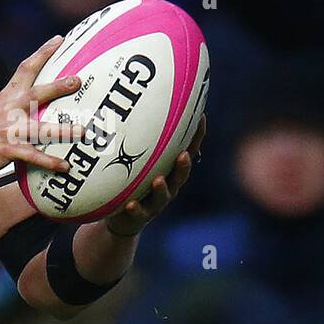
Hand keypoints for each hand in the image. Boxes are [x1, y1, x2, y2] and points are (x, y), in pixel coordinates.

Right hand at [0, 36, 85, 179]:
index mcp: (7, 97)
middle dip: (57, 86)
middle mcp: (9, 110)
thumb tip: (40, 94)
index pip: (25, 69)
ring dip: (62, 130)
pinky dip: (49, 162)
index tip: (58, 40)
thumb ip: (16, 100)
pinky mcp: (8, 150)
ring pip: (39, 128)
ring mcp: (9, 131)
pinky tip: (65, 166)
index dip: (42, 53)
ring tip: (82, 131)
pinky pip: (32, 156)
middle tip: (77, 80)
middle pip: (36, 94)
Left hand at [105, 115, 206, 236]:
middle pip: (181, 175)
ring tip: (159, 181)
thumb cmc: (132, 181)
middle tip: (183, 154)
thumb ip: (141, 138)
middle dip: (183, 164)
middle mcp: (168, 186)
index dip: (196, 137)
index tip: (200, 118)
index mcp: (170, 170)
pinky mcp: (140, 216)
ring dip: (162, 188)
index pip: (188, 151)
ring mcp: (156, 202)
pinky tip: (130, 204)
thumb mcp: (138, 159)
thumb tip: (137, 105)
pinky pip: (139, 213)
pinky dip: (136, 208)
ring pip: (163, 196)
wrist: (123, 218)